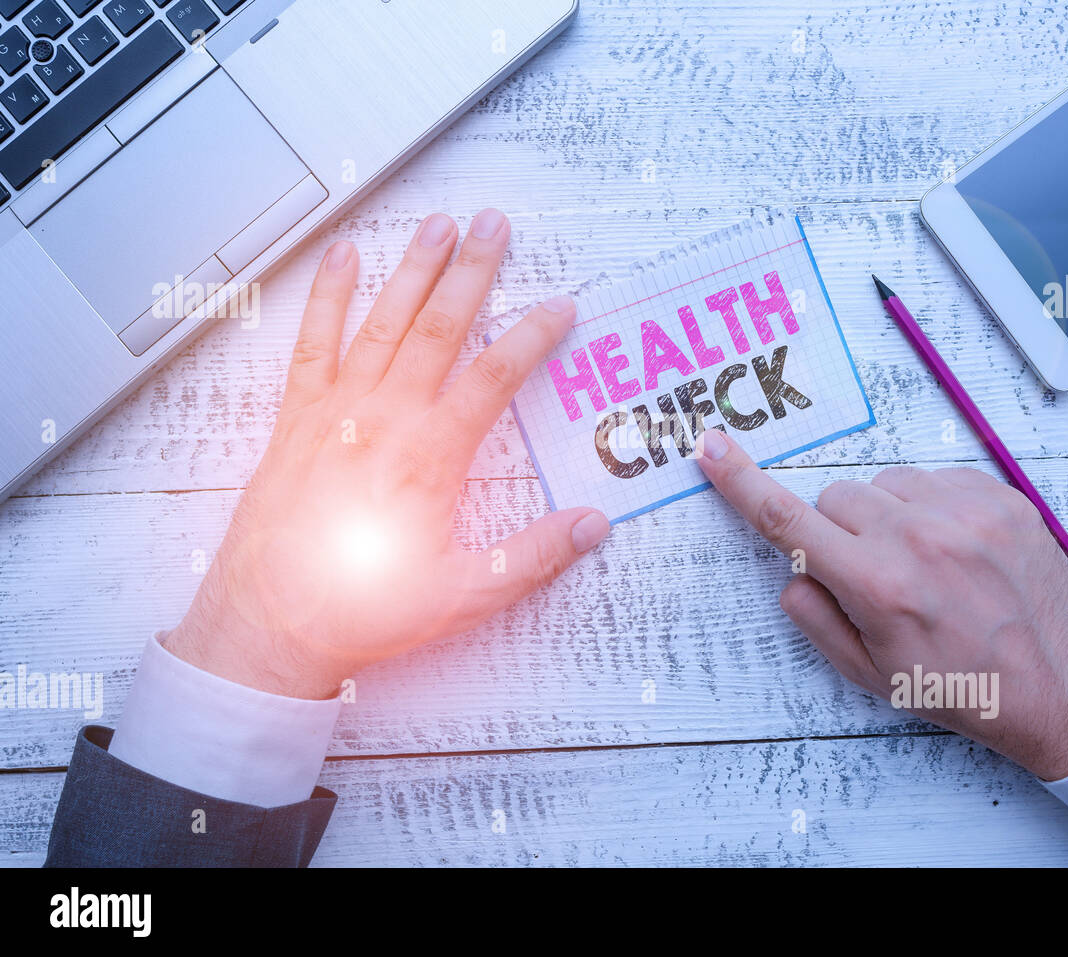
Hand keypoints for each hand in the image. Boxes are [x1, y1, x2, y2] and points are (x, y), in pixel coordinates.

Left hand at [166, 210, 608, 698]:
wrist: (267, 625)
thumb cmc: (362, 612)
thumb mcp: (461, 595)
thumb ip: (531, 557)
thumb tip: (592, 526)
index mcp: (430, 457)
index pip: (494, 378)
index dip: (532, 337)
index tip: (560, 306)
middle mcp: (384, 419)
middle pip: (439, 329)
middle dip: (472, 271)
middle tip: (493, 223)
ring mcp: (336, 412)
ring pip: (383, 323)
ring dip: (412, 271)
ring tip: (437, 223)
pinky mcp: (297, 418)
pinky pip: (313, 344)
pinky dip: (327, 299)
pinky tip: (342, 259)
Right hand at [693, 429, 1067, 780]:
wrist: (1064, 689)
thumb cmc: (963, 689)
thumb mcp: (870, 675)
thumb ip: (814, 617)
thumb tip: (794, 568)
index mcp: (878, 584)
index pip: (788, 521)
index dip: (740, 483)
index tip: (711, 449)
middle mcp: (920, 536)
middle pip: (836, 497)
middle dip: (839, 531)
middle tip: (873, 577)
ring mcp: (966, 511)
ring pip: (884, 484)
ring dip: (886, 515)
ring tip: (923, 565)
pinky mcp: (1002, 496)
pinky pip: (934, 479)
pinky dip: (930, 508)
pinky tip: (954, 551)